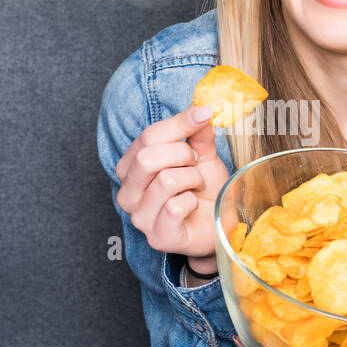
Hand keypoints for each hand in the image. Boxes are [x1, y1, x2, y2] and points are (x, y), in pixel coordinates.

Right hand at [114, 105, 227, 261]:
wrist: (219, 223)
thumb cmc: (204, 189)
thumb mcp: (202, 154)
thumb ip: (197, 133)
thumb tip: (201, 108)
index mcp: (130, 168)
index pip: (147, 137)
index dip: (179, 123)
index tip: (203, 114)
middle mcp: (127, 193)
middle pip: (147, 158)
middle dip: (182, 154)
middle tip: (196, 162)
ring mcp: (139, 218)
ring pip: (165, 181)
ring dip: (192, 178)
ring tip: (197, 185)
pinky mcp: (157, 237)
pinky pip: (174, 207)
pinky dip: (192, 201)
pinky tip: (193, 205)